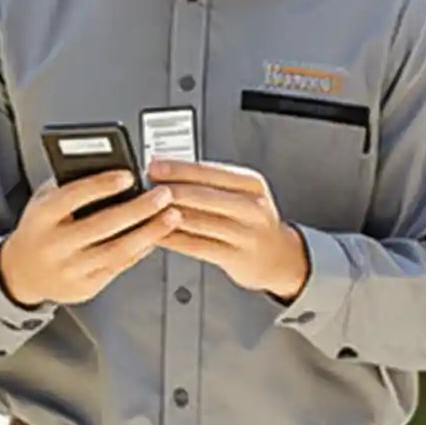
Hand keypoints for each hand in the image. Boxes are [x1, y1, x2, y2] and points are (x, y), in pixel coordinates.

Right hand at [0, 171, 181, 306]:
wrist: (21, 273)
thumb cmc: (38, 230)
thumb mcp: (42, 200)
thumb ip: (69, 185)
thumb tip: (110, 167)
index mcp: (41, 217)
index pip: (73, 197)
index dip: (102, 185)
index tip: (128, 175)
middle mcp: (55, 245)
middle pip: (103, 225)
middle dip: (138, 209)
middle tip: (162, 195)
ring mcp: (70, 269)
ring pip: (117, 250)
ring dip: (149, 232)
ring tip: (171, 216)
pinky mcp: (85, 287)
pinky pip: (119, 267)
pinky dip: (141, 250)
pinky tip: (155, 237)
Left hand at [148, 159, 308, 301]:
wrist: (280, 257)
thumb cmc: (252, 220)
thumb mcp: (242, 193)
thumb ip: (210, 182)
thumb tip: (168, 170)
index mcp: (251, 183)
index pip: (209, 171)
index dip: (178, 168)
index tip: (154, 166)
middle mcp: (251, 207)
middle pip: (202, 195)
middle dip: (169, 190)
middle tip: (145, 188)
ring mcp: (245, 234)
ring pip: (198, 221)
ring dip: (167, 216)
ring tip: (146, 210)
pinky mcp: (235, 257)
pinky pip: (196, 246)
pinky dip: (173, 239)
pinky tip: (157, 234)